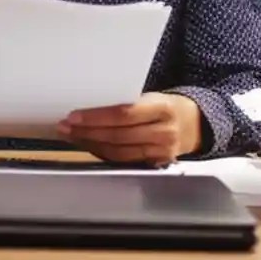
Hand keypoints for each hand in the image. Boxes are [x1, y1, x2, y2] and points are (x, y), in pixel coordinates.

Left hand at [57, 92, 202, 164]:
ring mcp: (161, 151)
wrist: (195, 123)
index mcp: (162, 107)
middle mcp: (163, 131)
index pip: (124, 114)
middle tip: (64, 126)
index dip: (96, 117)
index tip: (73, 116)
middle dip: (87, 132)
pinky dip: (102, 153)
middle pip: (118, 135)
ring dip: (90, 144)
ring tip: (70, 136)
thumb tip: (88, 106)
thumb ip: (126, 102)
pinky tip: (88, 145)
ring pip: (118, 152)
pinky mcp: (156, 164)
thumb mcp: (152, 96)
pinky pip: (123, 160)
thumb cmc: (166, 105)